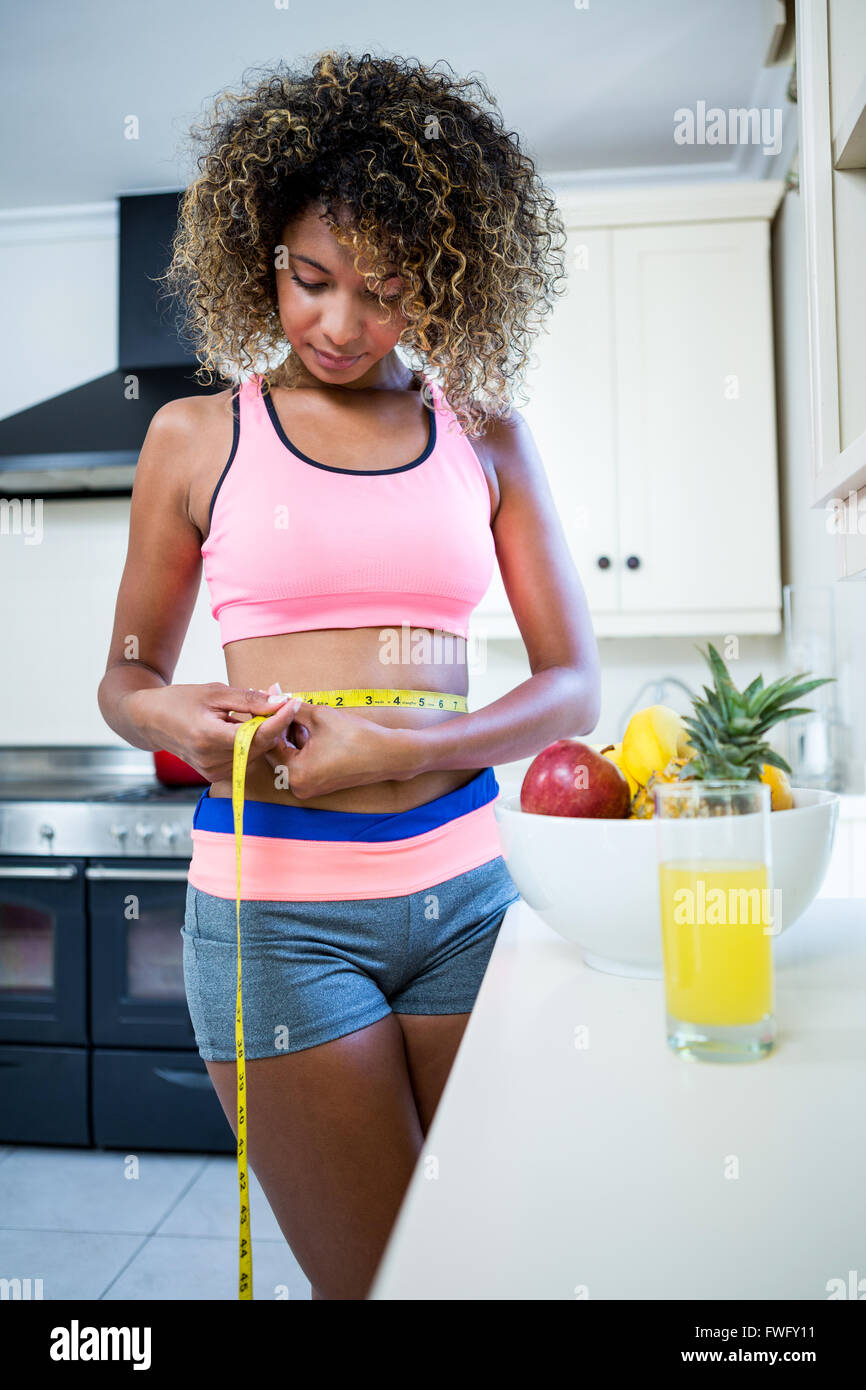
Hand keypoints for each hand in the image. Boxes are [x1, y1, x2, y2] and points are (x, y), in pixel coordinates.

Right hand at [127, 682, 302, 783]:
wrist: (151, 720)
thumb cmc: (180, 701)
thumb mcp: (214, 692)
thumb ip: (249, 699)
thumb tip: (280, 702)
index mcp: (208, 738)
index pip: (256, 734)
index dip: (279, 718)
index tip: (293, 701)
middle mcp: (211, 760)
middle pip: (259, 745)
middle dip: (274, 722)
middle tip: (279, 698)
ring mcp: (213, 771)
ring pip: (255, 753)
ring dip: (263, 732)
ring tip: (259, 710)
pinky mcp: (215, 775)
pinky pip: (245, 758)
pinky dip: (251, 742)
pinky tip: (246, 726)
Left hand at [260, 697, 416, 797]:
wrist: (388, 755)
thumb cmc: (357, 737)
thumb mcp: (320, 716)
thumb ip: (293, 708)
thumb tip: (276, 697)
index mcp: (295, 773)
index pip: (270, 743)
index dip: (270, 718)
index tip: (269, 700)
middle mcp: (298, 786)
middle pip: (278, 750)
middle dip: (281, 726)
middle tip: (280, 701)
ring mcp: (309, 787)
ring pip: (290, 755)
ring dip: (292, 734)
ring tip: (301, 712)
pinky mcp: (319, 784)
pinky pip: (301, 762)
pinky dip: (302, 745)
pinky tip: (311, 727)